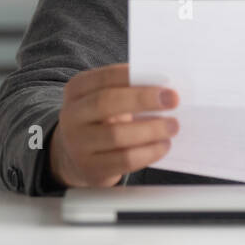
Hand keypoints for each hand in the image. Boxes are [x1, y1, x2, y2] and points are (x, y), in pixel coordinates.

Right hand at [49, 63, 179, 186]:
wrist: (77, 156)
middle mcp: (71, 116)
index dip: (134, 77)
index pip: (104, 77)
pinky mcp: (91, 168)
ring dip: (151, 129)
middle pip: (106, 102)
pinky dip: (149, 152)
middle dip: (143, 99)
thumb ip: (129, 90)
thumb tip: (164, 89)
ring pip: (116, 135)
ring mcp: (78, 144)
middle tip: (173, 100)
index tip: (164, 80)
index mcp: (77, 90)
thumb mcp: (107, 100)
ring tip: (172, 126)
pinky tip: (163, 145)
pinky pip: (124, 160)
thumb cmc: (102, 120)